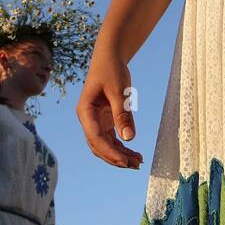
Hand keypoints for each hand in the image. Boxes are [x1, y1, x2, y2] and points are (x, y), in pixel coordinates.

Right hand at [76, 46, 142, 168]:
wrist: (109, 58)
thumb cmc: (112, 70)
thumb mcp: (119, 91)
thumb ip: (122, 114)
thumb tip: (128, 138)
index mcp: (85, 111)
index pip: (95, 138)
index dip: (110, 152)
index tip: (125, 161)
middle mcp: (87, 119)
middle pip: (98, 146)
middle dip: (115, 158)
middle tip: (135, 166)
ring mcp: (95, 122)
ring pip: (105, 145)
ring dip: (120, 155)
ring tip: (138, 162)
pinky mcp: (104, 121)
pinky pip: (112, 139)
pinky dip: (122, 147)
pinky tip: (134, 153)